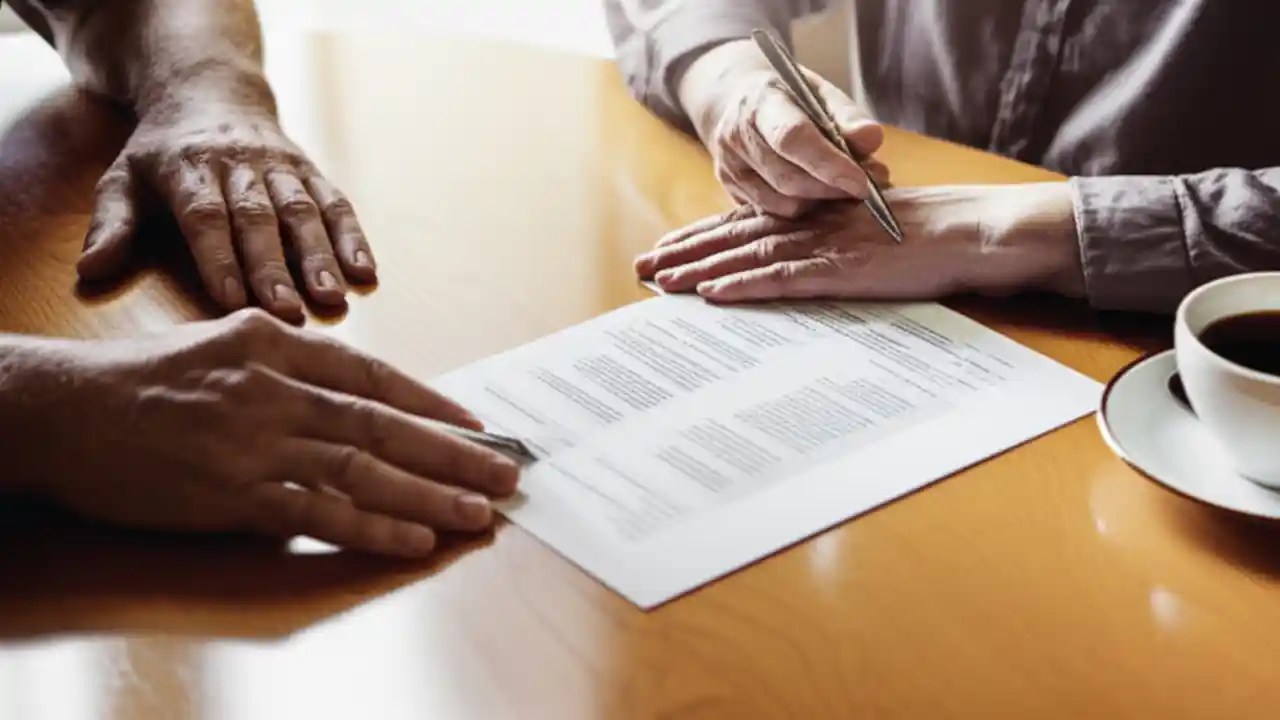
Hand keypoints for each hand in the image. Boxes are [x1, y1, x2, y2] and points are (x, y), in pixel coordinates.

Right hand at [6, 310, 518, 556]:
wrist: (63, 411)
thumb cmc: (142, 381)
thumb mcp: (221, 346)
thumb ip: (289, 369)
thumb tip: (352, 403)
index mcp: (276, 345)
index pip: (375, 376)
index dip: (432, 403)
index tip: (479, 425)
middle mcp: (275, 389)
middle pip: (384, 425)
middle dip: (454, 453)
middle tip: (507, 473)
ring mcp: (255, 443)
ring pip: (363, 470)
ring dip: (430, 493)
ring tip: (481, 511)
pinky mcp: (233, 495)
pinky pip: (320, 514)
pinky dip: (374, 526)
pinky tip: (416, 538)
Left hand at [77, 95, 374, 321]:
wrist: (210, 92)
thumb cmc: (164, 153)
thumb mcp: (124, 178)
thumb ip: (112, 225)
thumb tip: (91, 269)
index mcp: (188, 168)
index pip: (206, 215)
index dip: (220, 257)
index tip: (231, 300)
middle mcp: (238, 164)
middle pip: (258, 218)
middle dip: (274, 266)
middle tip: (287, 312)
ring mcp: (280, 166)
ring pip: (302, 210)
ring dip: (319, 255)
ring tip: (331, 295)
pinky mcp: (311, 170)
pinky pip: (335, 202)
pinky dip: (353, 237)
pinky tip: (365, 271)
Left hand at [635, 184, 1085, 302]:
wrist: (972, 232)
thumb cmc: (930, 239)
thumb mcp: (873, 238)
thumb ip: (837, 248)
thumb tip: (810, 269)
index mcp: (817, 217)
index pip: (747, 225)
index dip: (703, 237)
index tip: (665, 250)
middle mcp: (812, 225)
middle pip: (734, 238)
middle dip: (685, 254)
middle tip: (641, 269)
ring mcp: (825, 246)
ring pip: (748, 256)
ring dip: (702, 270)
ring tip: (660, 283)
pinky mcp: (843, 269)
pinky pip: (784, 278)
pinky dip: (746, 284)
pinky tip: (714, 294)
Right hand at [676, 40, 888, 217]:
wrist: (732, 100)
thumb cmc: (785, 96)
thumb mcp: (816, 91)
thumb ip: (845, 115)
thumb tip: (872, 140)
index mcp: (760, 103)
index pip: (792, 138)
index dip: (829, 164)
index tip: (862, 183)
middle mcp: (736, 138)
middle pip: (788, 179)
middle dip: (831, 190)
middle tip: (863, 188)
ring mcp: (729, 169)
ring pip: (781, 204)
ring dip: (819, 204)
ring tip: (840, 189)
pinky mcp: (731, 192)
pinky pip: (773, 214)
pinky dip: (802, 211)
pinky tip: (816, 196)